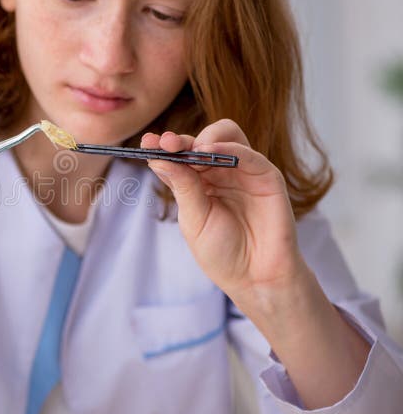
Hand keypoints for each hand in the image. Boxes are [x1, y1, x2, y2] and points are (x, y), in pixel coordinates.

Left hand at [141, 119, 304, 298]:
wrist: (255, 278)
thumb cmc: (223, 253)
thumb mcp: (194, 219)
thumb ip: (182, 186)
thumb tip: (158, 158)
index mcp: (198, 182)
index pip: (179, 155)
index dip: (163, 146)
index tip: (147, 142)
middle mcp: (220, 172)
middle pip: (200, 140)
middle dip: (180, 139)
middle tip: (166, 143)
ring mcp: (243, 172)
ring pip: (226, 135)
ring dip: (205, 137)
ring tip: (192, 151)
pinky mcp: (266, 177)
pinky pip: (248, 154)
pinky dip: (228, 148)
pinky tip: (211, 153)